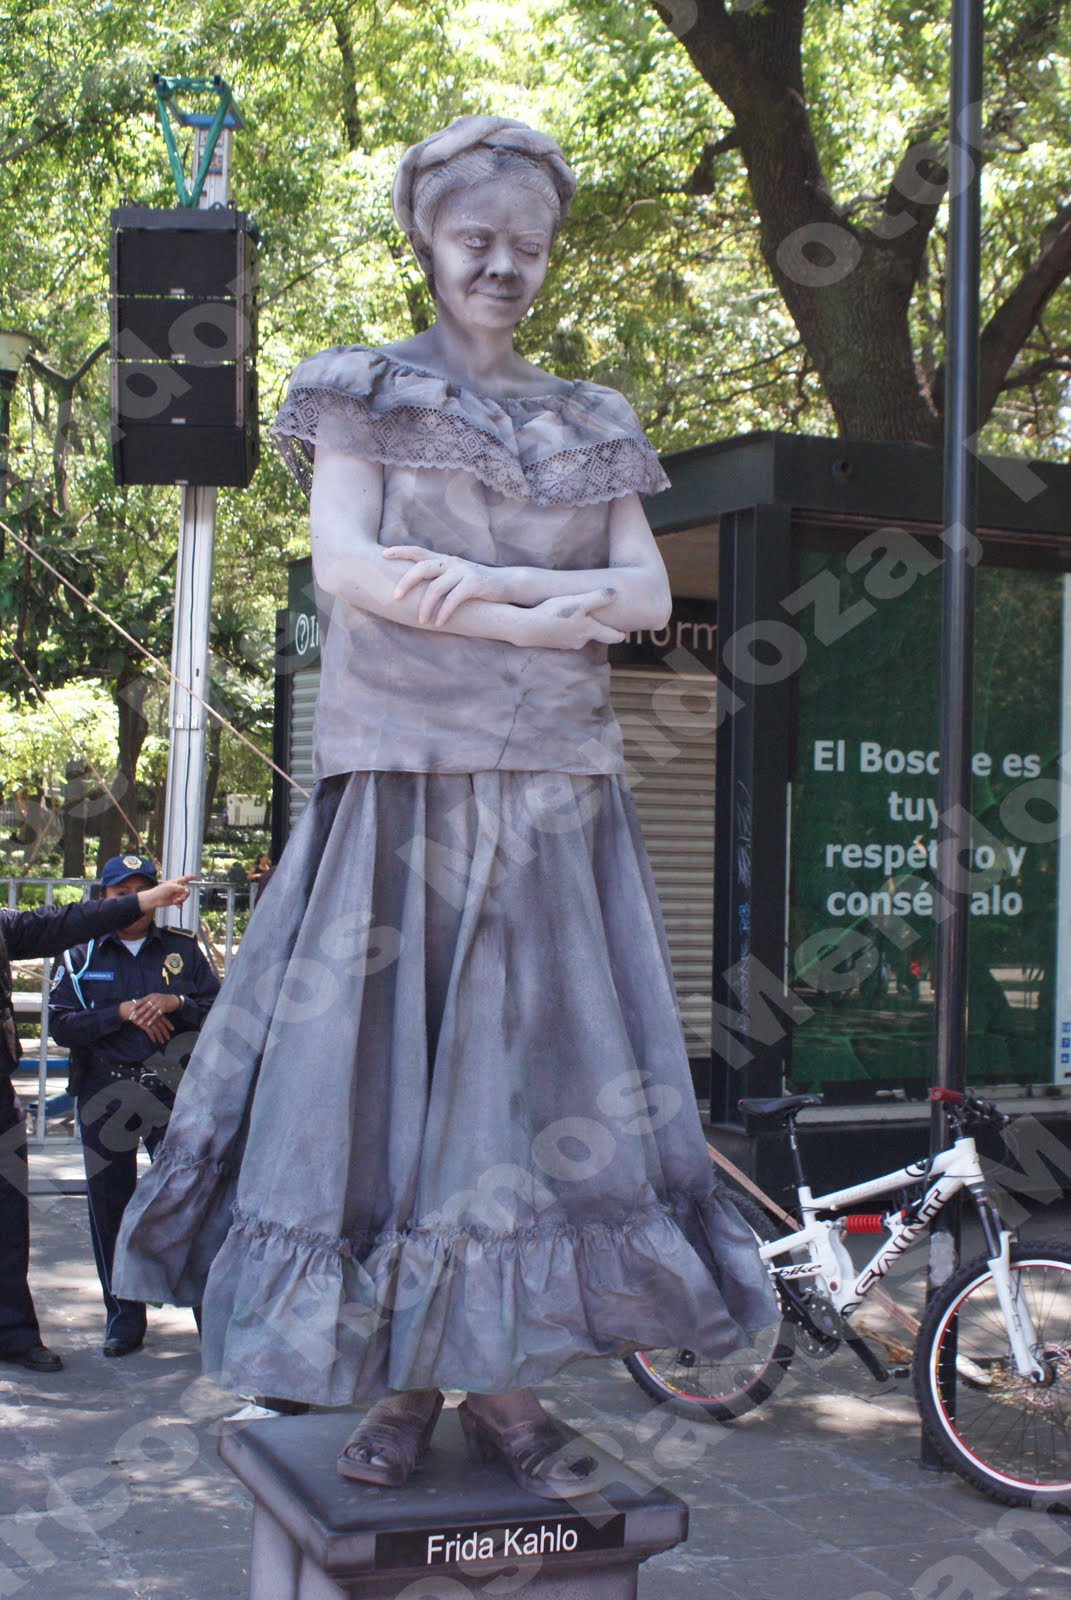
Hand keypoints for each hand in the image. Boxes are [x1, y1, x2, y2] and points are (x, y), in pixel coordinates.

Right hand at [122, 995, 175, 1044]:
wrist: (130, 1009)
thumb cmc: (139, 1010)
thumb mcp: (148, 1011)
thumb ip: (153, 1015)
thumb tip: (157, 1019)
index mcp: (156, 1014)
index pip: (165, 1020)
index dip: (169, 1025)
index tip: (173, 1029)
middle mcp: (154, 1018)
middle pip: (162, 1027)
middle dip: (166, 1033)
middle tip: (168, 1038)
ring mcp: (150, 1022)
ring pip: (157, 1031)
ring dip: (160, 1037)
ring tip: (162, 1042)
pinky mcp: (144, 1025)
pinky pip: (150, 1033)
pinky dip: (153, 1037)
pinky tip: (154, 1041)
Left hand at [137, 875, 195, 912]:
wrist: (154, 899)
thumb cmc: (161, 890)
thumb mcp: (171, 887)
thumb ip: (180, 888)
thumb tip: (186, 891)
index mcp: (176, 882)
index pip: (185, 878)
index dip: (190, 877)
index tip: (195, 877)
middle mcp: (177, 888)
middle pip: (186, 890)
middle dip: (184, 895)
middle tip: (180, 898)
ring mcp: (176, 894)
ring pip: (184, 897)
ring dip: (181, 900)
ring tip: (176, 901)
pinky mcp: (174, 900)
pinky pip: (181, 902)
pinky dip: (180, 904)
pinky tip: (178, 906)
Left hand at [383, 545, 516, 624]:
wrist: (506, 584)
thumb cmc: (476, 585)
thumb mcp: (455, 577)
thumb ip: (438, 578)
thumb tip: (413, 590)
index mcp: (444, 560)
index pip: (418, 552)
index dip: (401, 551)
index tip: (383, 554)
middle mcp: (451, 562)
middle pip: (422, 568)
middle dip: (406, 582)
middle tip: (394, 597)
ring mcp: (463, 572)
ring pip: (436, 588)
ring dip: (426, 606)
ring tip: (421, 621)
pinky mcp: (474, 584)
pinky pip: (453, 599)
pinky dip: (444, 612)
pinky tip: (439, 623)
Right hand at [524, 590, 625, 649]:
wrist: (528, 627)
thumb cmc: (555, 614)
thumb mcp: (578, 602)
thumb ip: (598, 598)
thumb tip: (616, 593)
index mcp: (590, 631)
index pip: (612, 637)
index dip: (620, 634)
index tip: (626, 631)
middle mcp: (580, 641)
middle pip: (596, 635)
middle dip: (600, 628)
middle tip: (604, 617)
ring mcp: (566, 643)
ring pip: (581, 635)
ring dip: (583, 627)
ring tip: (582, 615)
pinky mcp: (554, 642)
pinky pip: (567, 635)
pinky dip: (569, 628)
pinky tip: (562, 620)